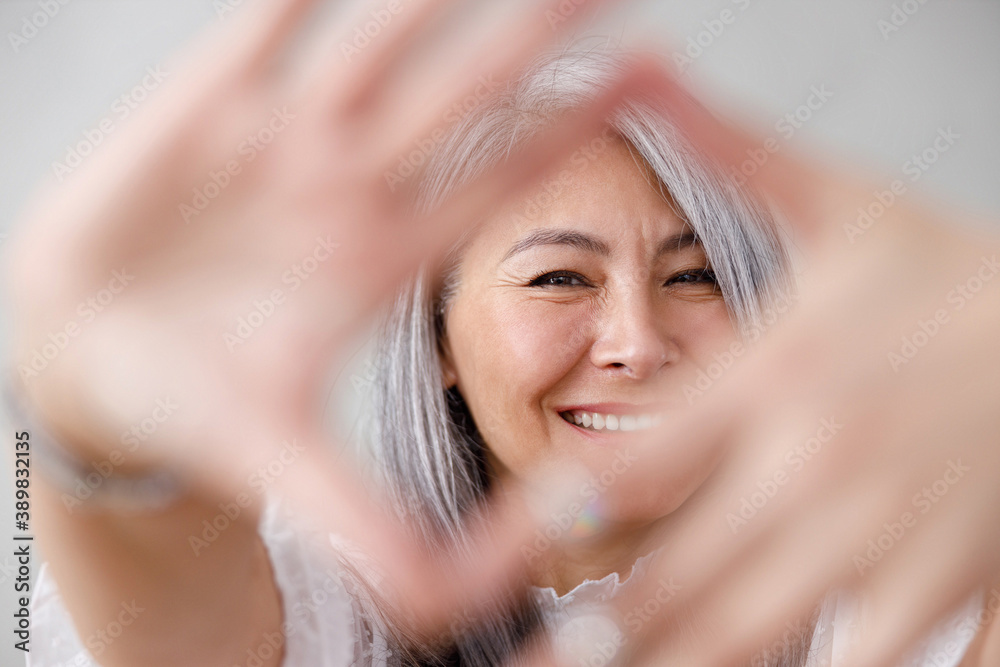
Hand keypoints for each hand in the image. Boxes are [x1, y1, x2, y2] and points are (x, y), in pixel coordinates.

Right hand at [2, 0, 651, 640]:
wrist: (89, 364)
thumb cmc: (190, 405)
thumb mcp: (280, 458)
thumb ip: (359, 516)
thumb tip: (436, 605)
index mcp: (383, 254)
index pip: (497, 176)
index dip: (567, 124)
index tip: (644, 71)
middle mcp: (347, 184)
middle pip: (460, 93)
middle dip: (531, 34)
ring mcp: (280, 139)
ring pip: (377, 45)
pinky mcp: (202, 110)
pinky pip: (263, 28)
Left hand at [530, 63, 999, 665]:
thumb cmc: (951, 271)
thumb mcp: (837, 202)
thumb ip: (727, 145)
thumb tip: (640, 67)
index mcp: (773, 380)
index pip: (625, 464)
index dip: (541, 524)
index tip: (482, 569)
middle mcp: (817, 468)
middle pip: (674, 580)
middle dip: (599, 634)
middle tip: (544, 657)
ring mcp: (891, 540)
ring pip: (757, 638)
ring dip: (683, 665)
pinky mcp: (959, 586)